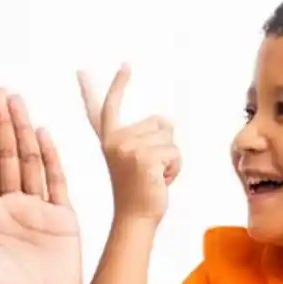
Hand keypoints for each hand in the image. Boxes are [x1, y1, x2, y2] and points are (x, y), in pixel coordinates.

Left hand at [0, 89, 82, 283]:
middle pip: (5, 158)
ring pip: (29, 162)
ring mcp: (36, 209)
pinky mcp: (61, 217)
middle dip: (2, 125)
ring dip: (24, 132)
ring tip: (20, 102)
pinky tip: (45, 133)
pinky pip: (55, 182)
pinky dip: (52, 158)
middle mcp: (9, 206)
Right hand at [78, 64, 180, 220]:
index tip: (111, 65)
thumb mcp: (138, 157)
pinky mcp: (144, 159)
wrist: (135, 218)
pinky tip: (161, 181)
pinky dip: (175, 168)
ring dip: (170, 158)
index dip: (115, 84)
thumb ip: (147, 136)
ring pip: (170, 137)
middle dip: (163, 144)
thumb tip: (166, 119)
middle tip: (149, 171)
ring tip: (154, 176)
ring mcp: (129, 148)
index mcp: (110, 139)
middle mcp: (115, 140)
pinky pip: (175, 152)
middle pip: (159, 122)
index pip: (106, 106)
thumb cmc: (140, 190)